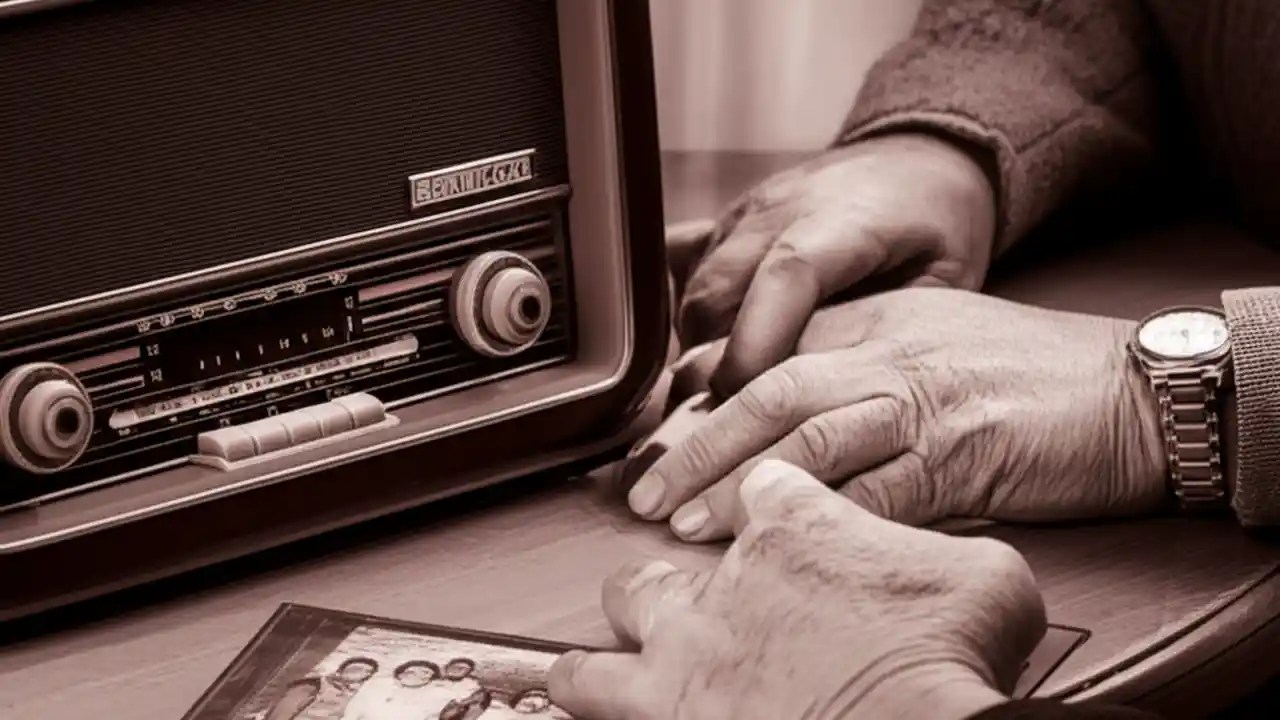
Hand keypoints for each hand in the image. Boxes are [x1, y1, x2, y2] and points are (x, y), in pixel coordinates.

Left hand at [551, 460, 1044, 719]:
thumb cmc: (947, 659)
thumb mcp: (984, 578)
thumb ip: (945, 554)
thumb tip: (955, 571)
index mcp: (798, 519)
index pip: (759, 483)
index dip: (763, 500)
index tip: (765, 518)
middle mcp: (727, 571)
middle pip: (674, 539)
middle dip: (673, 560)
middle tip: (689, 585)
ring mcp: (687, 641)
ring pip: (621, 608)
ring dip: (614, 626)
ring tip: (602, 648)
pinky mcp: (665, 707)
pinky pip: (592, 691)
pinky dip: (584, 693)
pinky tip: (584, 698)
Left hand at [628, 288, 1167, 539]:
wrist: (1133, 388)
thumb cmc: (1035, 373)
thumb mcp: (934, 339)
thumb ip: (860, 358)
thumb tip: (783, 399)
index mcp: (878, 325)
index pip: (770, 353)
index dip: (703, 398)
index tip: (658, 440)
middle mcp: (891, 355)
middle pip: (770, 393)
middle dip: (698, 444)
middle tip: (646, 489)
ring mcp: (925, 403)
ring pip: (812, 439)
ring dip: (743, 484)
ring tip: (690, 520)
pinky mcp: (964, 455)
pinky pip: (879, 492)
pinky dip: (825, 519)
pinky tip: (785, 544)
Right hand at [675, 133, 996, 396]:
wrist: (914, 159)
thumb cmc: (936, 229)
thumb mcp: (946, 281)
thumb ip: (892, 333)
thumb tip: (839, 401)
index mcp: (847, 221)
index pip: (786, 275)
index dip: (755, 340)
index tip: (742, 398)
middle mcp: (781, 210)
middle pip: (717, 295)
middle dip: (715, 366)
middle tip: (737, 424)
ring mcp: (744, 213)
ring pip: (692, 293)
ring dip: (700, 351)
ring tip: (728, 402)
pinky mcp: (722, 221)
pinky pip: (681, 269)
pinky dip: (685, 315)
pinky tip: (710, 347)